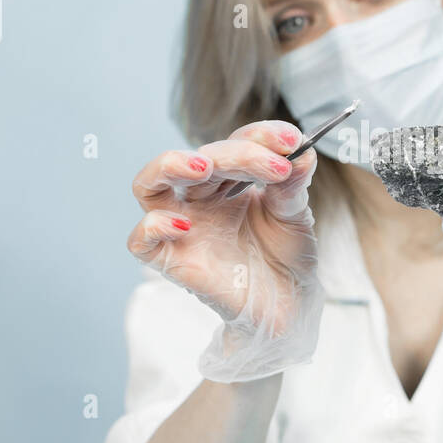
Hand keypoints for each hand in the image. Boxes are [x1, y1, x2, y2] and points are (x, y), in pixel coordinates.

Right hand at [126, 120, 324, 381]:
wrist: (289, 306)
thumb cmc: (286, 255)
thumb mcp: (296, 214)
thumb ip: (293, 182)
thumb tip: (301, 149)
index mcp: (229, 179)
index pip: (234, 142)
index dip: (260, 135)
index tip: (291, 140)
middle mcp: (200, 197)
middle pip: (200, 158)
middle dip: (238, 154)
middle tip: (275, 163)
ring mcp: (183, 226)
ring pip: (149, 185)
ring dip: (170, 166)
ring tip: (204, 166)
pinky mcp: (172, 260)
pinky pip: (141, 240)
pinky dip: (154, 227)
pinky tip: (185, 225)